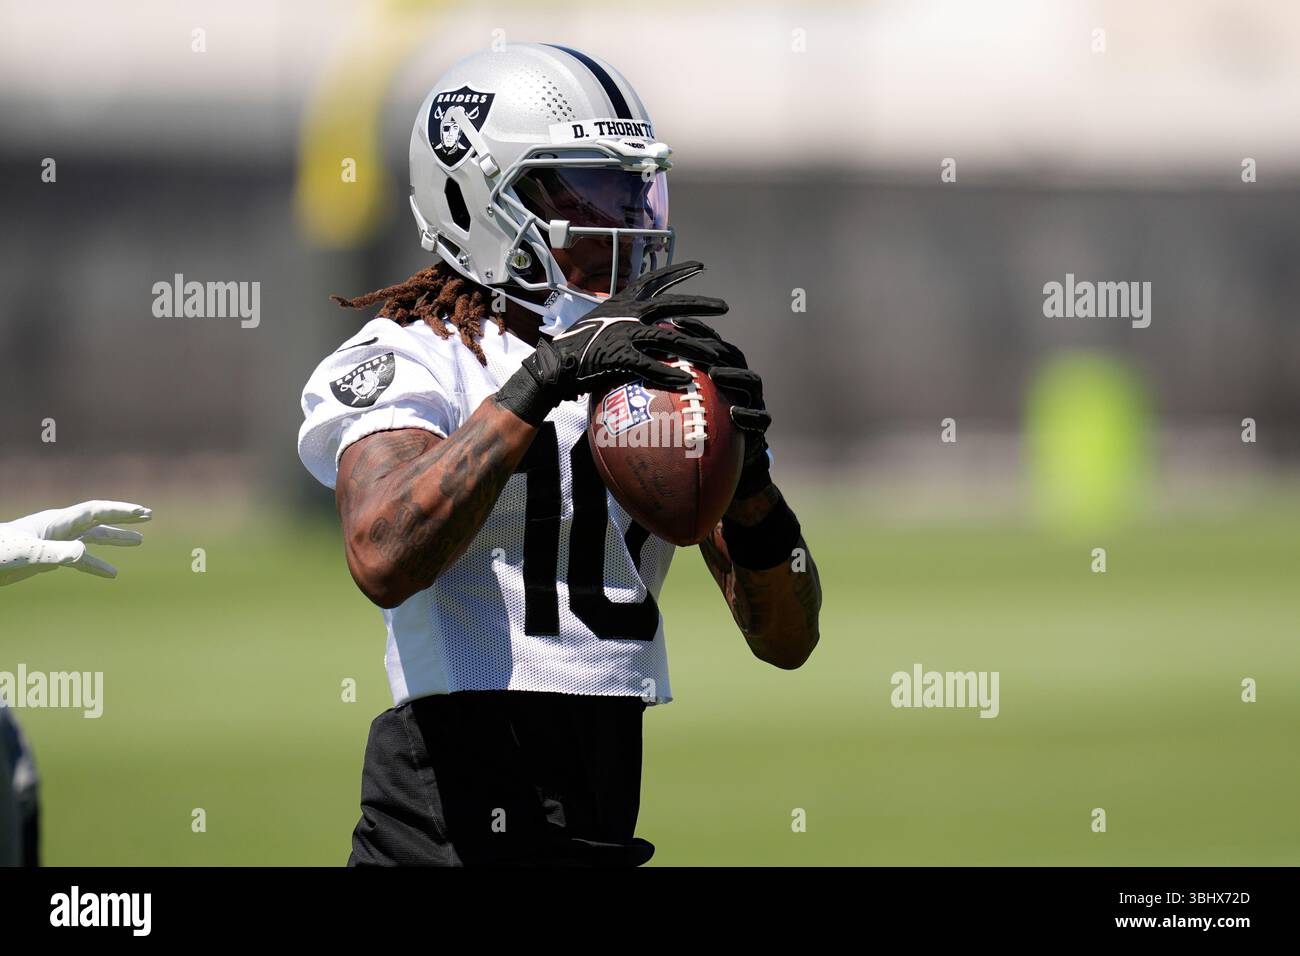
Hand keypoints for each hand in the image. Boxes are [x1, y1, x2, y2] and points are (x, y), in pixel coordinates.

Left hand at [0, 501, 151, 586]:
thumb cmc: (1, 553)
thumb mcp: (30, 554)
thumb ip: (57, 552)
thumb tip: (85, 552)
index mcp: (58, 522)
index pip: (96, 511)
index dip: (120, 511)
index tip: (142, 512)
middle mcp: (60, 529)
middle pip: (99, 519)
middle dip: (123, 517)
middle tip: (148, 515)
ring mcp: (55, 543)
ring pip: (92, 538)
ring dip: (115, 539)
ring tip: (139, 541)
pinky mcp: (49, 558)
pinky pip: (80, 560)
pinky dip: (97, 565)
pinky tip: (112, 574)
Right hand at [496, 260, 733, 423]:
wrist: (556, 364)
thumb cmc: (579, 347)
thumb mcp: (602, 322)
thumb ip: (623, 318)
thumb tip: (640, 321)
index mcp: (624, 302)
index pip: (655, 280)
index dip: (678, 272)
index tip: (700, 266)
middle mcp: (628, 312)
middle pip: (673, 304)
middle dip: (701, 304)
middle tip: (724, 306)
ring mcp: (624, 332)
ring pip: (669, 338)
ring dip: (695, 347)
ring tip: (716, 355)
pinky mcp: (619, 354)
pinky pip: (651, 364)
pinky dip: (669, 373)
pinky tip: (686, 380)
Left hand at [659, 316, 772, 499]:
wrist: (731, 465)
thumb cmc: (700, 434)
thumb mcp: (680, 413)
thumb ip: (662, 396)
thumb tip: (618, 385)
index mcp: (720, 373)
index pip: (710, 345)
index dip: (696, 332)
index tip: (674, 322)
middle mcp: (739, 383)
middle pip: (733, 356)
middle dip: (714, 349)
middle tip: (693, 344)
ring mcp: (754, 402)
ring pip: (752, 381)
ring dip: (734, 375)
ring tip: (715, 373)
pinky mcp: (762, 426)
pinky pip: (761, 419)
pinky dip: (749, 415)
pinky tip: (735, 414)